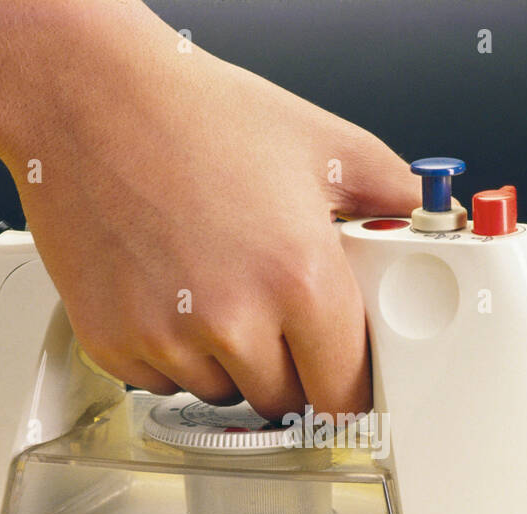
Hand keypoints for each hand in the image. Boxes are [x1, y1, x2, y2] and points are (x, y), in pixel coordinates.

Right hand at [6, 40, 418, 420]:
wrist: (87, 97)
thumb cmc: (198, 114)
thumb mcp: (324, 144)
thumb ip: (396, 196)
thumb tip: (438, 222)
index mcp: (300, 279)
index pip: (345, 392)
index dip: (348, 385)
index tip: (341, 377)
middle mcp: (234, 319)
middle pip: (285, 402)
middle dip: (289, 368)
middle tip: (272, 308)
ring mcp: (167, 338)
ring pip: (222, 395)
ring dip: (228, 363)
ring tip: (213, 285)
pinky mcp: (113, 344)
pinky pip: (161, 383)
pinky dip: (170, 354)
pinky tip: (167, 291)